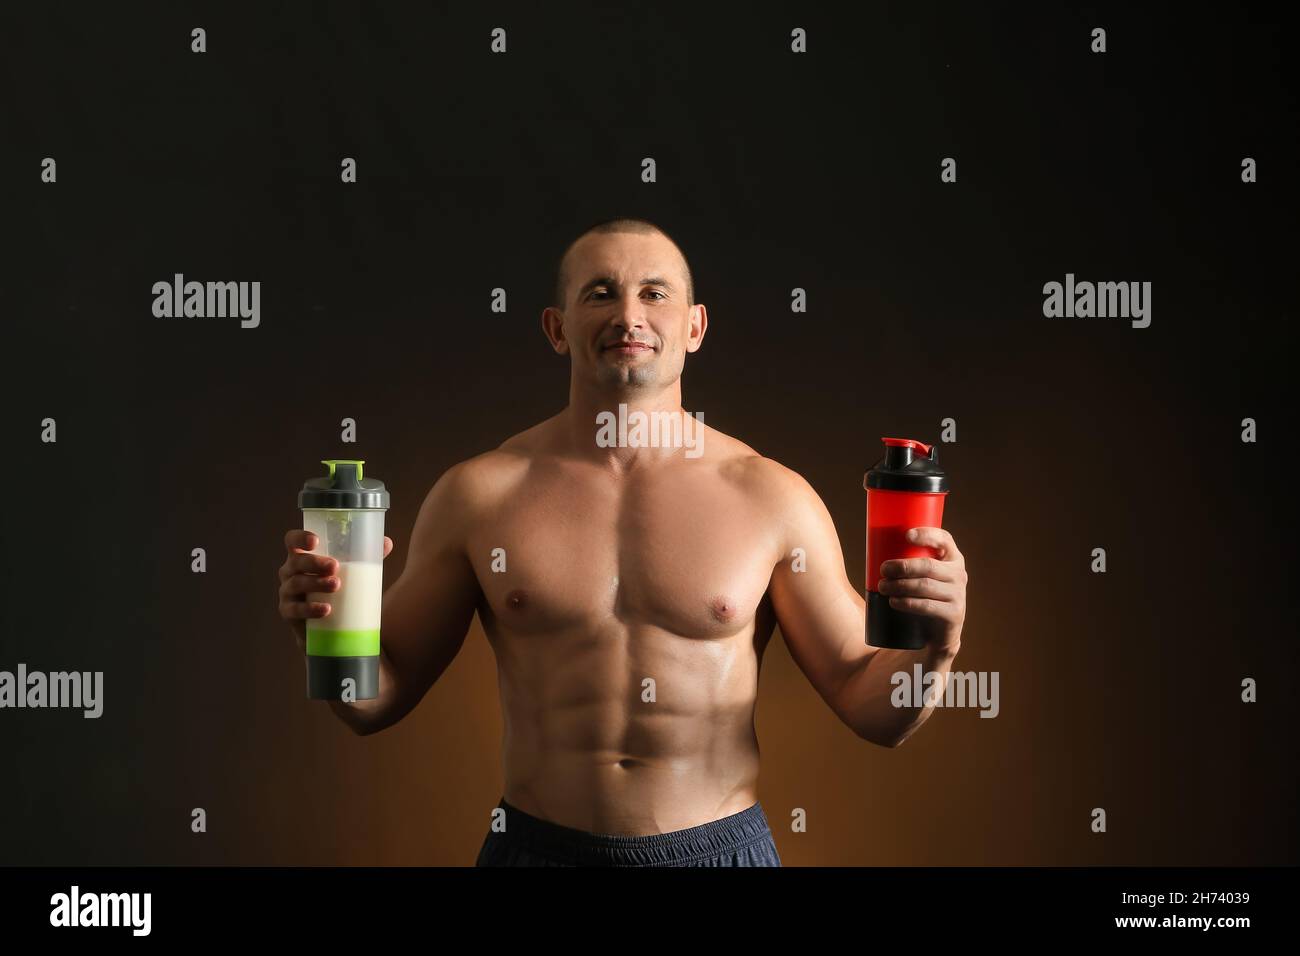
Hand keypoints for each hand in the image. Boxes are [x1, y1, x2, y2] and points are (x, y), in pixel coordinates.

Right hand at [277, 530, 393, 649]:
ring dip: (316, 583)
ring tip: (336, 585)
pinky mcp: (289, 613)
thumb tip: (386, 542)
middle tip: (335, 566)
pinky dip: (311, 609)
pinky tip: (326, 609)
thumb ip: (366, 556)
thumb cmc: (336, 590)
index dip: (299, 538)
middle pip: (296, 562)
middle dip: (315, 562)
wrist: (327, 628)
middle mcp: (290, 572)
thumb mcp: (349, 572)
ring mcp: (287, 592)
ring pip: (296, 584)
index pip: (292, 541)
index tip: (315, 541)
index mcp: (302, 556)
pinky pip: (295, 610)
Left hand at [877, 527, 966, 654]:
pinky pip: (927, 605)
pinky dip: (907, 603)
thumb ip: (910, 561)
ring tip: (883, 587)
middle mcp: (958, 573)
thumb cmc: (924, 596)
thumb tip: (875, 548)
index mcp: (952, 557)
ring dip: (899, 585)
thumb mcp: (922, 575)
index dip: (926, 534)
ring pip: (925, 585)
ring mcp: (958, 594)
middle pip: (928, 565)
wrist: (939, 631)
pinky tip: (894, 601)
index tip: (906, 535)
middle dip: (902, 566)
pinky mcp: (954, 613)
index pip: (944, 539)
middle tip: (883, 570)